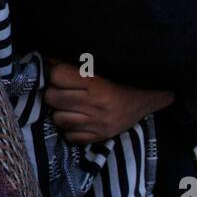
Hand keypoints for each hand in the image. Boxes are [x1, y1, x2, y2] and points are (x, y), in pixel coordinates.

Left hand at [43, 57, 173, 143]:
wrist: (148, 98)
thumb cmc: (121, 78)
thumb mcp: (100, 66)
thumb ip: (76, 64)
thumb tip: (48, 59)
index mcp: (97, 82)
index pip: (57, 75)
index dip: (54, 72)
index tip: (60, 73)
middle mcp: (96, 103)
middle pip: (52, 98)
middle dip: (54, 92)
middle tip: (63, 90)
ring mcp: (98, 123)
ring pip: (58, 119)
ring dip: (60, 112)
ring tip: (69, 106)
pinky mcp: (100, 137)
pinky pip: (70, 137)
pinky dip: (70, 129)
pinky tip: (78, 120)